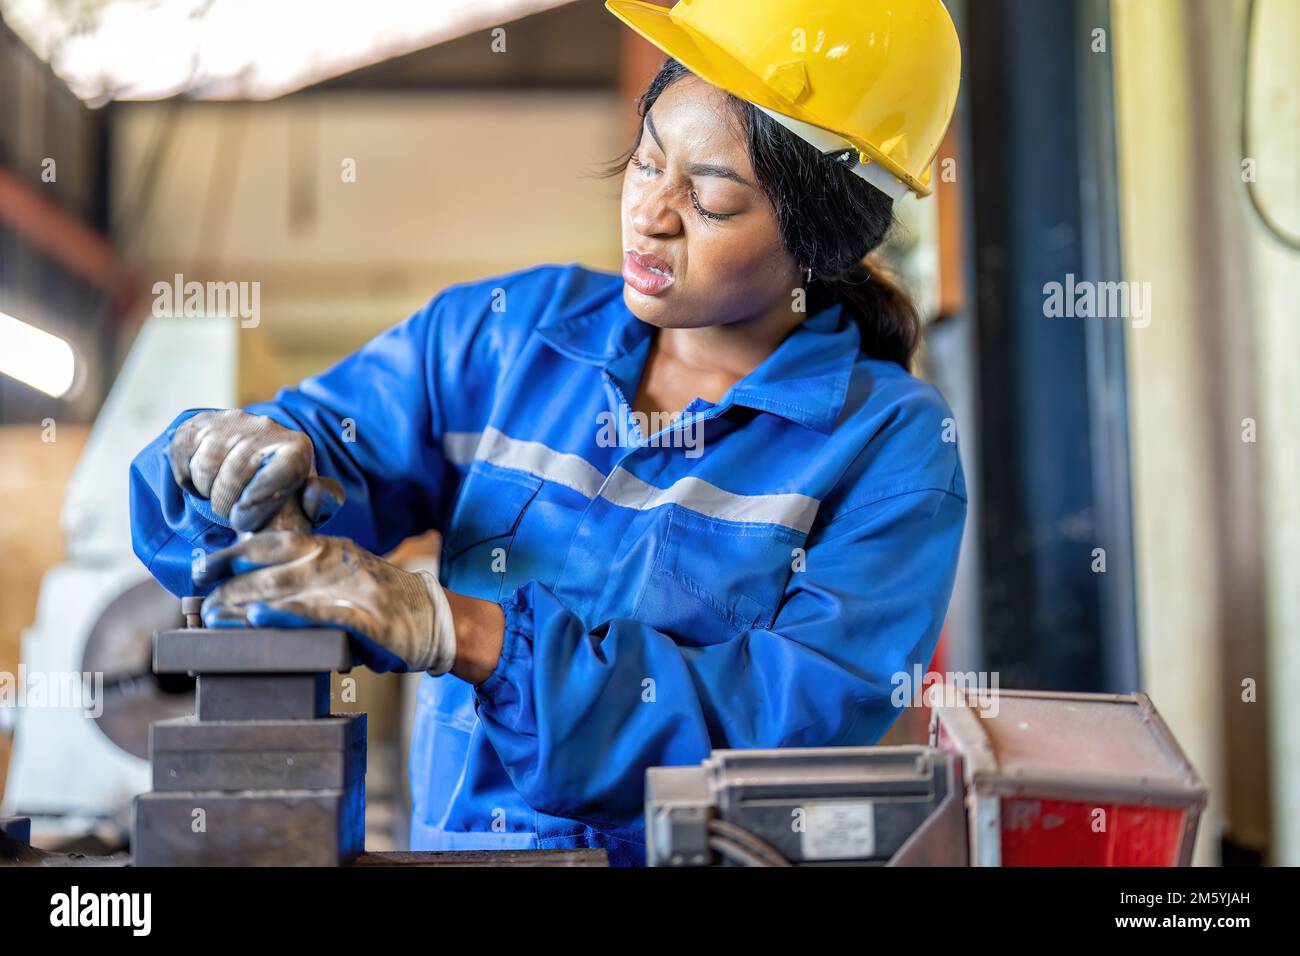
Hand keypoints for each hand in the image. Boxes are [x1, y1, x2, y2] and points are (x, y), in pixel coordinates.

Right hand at [169, 410, 343, 531]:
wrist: (251, 456)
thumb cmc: (282, 488)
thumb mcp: (306, 498)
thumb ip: (321, 500)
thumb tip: (314, 494)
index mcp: (296, 448)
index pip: (283, 469)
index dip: (261, 498)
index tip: (244, 518)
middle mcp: (264, 428)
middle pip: (235, 474)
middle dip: (228, 504)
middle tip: (232, 513)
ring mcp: (229, 424)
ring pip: (206, 467)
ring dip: (208, 492)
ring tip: (220, 497)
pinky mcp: (198, 425)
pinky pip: (183, 457)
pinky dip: (187, 479)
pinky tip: (202, 484)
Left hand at [194, 531, 455, 673]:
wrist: (436, 619)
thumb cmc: (383, 601)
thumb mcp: (343, 576)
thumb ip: (306, 576)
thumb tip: (252, 588)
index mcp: (330, 548)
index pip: (274, 543)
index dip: (234, 554)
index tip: (202, 569)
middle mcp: (338, 562)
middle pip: (274, 570)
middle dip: (233, 587)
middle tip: (203, 606)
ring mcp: (353, 590)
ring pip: (291, 591)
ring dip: (249, 603)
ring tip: (217, 616)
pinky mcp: (367, 620)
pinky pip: (323, 615)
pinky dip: (290, 615)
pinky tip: (263, 618)